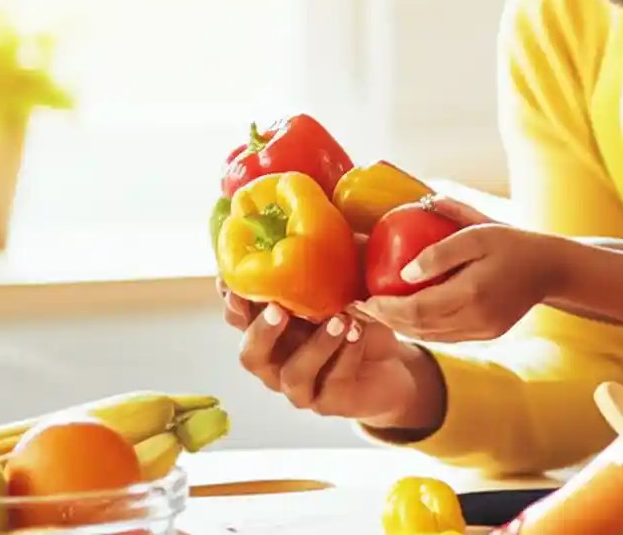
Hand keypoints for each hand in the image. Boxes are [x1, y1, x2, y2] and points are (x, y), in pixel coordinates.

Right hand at [218, 277, 445, 431]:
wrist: (391, 365)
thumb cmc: (358, 319)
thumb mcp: (342, 287)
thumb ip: (323, 264)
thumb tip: (315, 221)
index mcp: (271, 328)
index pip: (237, 316)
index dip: (230, 299)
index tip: (232, 278)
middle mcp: (277, 360)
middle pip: (250, 354)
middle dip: (261, 331)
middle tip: (279, 308)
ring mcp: (300, 387)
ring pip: (293, 373)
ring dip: (316, 344)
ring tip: (342, 319)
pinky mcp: (328, 402)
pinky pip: (332, 382)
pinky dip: (347, 355)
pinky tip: (361, 334)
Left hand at [357, 197, 570, 341]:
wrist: (550, 268)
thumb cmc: (511, 242)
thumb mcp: (477, 233)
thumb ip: (441, 252)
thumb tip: (406, 272)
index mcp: (472, 293)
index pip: (417, 309)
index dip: (385, 308)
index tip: (361, 298)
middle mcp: (475, 319)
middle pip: (419, 327)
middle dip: (385, 320)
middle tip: (359, 307)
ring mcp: (482, 331)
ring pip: (430, 336)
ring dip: (400, 326)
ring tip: (376, 312)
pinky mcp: (486, 335)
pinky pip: (445, 336)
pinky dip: (421, 327)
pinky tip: (405, 315)